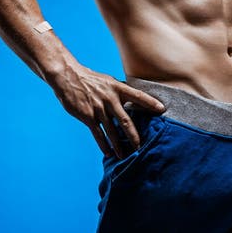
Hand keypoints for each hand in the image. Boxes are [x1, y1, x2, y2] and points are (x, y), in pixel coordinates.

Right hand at [45, 63, 165, 158]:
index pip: (138, 95)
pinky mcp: (87, 116)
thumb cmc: (90, 79)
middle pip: (126, 120)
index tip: (162, 110)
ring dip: (118, 145)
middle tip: (141, 147)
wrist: (68, 77)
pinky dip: (104, 145)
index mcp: (117, 88)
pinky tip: (108, 152)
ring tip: (124, 155)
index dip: (150, 102)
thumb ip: (120, 90)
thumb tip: (133, 98)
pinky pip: (98, 134)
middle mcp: (110, 99)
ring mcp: (98, 109)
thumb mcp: (108, 80)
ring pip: (112, 131)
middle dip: (134, 136)